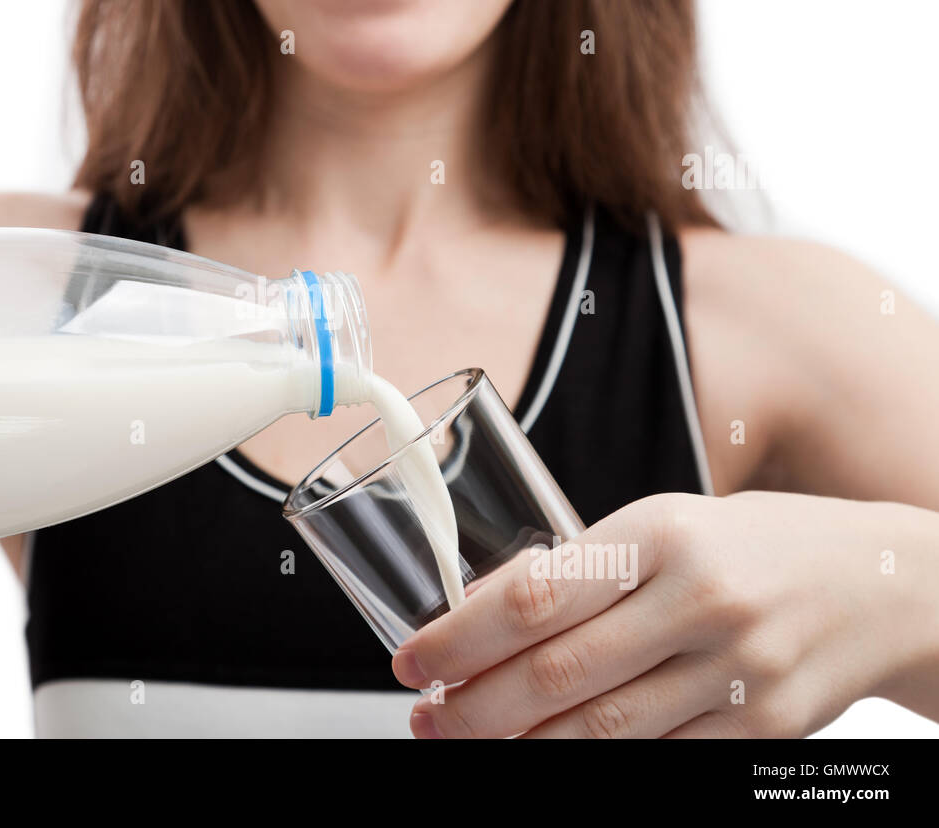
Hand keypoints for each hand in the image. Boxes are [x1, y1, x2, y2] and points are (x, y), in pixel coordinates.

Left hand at [391, 491, 936, 737]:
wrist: (879, 584)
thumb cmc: (750, 545)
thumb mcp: (664, 524)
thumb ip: (581, 568)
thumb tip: (479, 612)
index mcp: (661, 531)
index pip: (535, 594)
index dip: (459, 637)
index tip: (410, 660)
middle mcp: (700, 599)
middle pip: (557, 675)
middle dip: (472, 708)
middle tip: (426, 717)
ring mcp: (738, 670)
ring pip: (600, 733)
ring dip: (518, 747)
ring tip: (467, 742)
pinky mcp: (764, 728)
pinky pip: (659, 761)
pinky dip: (592, 766)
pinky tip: (547, 757)